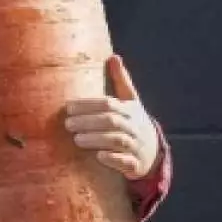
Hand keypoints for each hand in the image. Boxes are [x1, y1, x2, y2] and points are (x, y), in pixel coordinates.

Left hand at [63, 55, 158, 179]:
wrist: (153, 153)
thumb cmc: (135, 123)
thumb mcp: (131, 102)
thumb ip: (121, 81)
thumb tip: (113, 56)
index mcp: (131, 110)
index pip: (109, 104)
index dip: (89, 104)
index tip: (69, 106)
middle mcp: (134, 127)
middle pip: (111, 121)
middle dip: (88, 122)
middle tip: (68, 124)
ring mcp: (136, 146)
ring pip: (117, 141)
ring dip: (96, 139)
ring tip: (77, 139)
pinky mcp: (135, 165)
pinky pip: (126, 162)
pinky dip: (113, 159)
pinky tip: (98, 156)